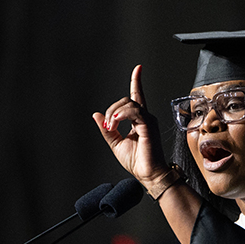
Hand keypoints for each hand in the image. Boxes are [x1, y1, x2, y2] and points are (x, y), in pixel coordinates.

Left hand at [92, 65, 170, 186]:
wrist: (148, 174)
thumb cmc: (137, 161)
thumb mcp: (115, 143)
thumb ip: (107, 128)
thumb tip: (96, 115)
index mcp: (138, 120)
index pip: (137, 96)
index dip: (137, 81)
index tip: (138, 69)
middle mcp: (145, 118)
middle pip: (126, 100)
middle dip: (111, 110)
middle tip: (107, 127)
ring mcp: (148, 120)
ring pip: (129, 103)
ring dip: (114, 113)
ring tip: (110, 127)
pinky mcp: (148, 126)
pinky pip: (134, 112)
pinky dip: (122, 114)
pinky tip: (116, 122)